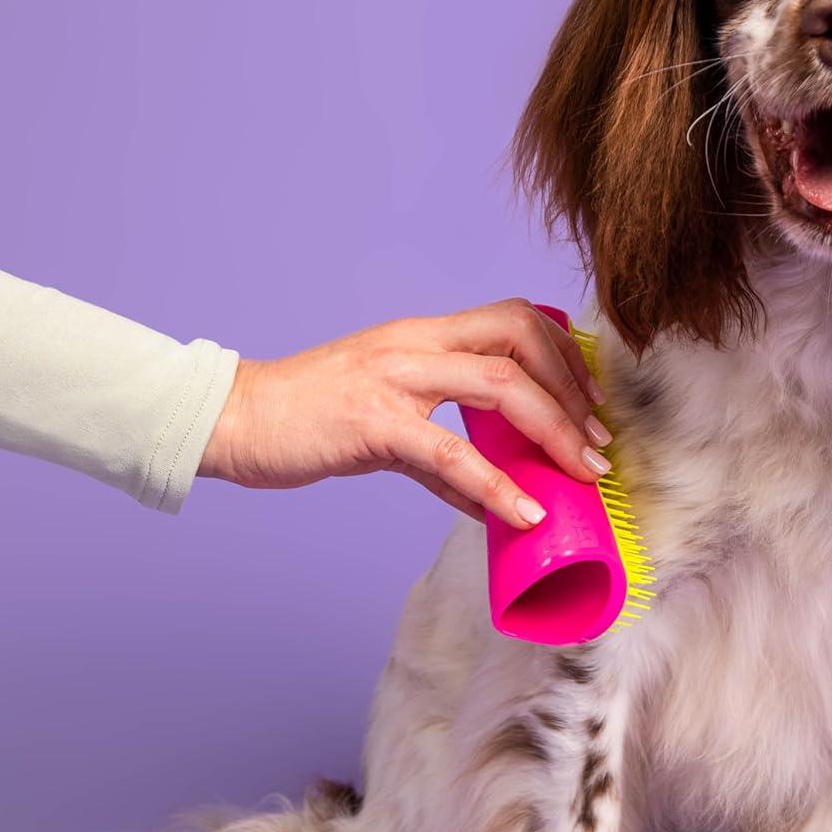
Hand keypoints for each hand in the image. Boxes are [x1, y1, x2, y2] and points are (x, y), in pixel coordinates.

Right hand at [197, 299, 612, 526]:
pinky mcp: (374, 421)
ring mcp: (396, 377)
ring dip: (555, 428)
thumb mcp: (387, 423)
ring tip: (584, 471)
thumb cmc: (311, 419)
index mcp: (424, 335)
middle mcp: (417, 344)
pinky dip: (496, 484)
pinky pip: (450, 453)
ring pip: (501, 384)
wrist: (233, 419)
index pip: (516, 318)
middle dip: (574, 387)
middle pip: (522, 336)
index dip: (566, 354)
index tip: (593, 400)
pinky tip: (523, 512)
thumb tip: (492, 496)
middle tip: (598, 440)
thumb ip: (442, 453)